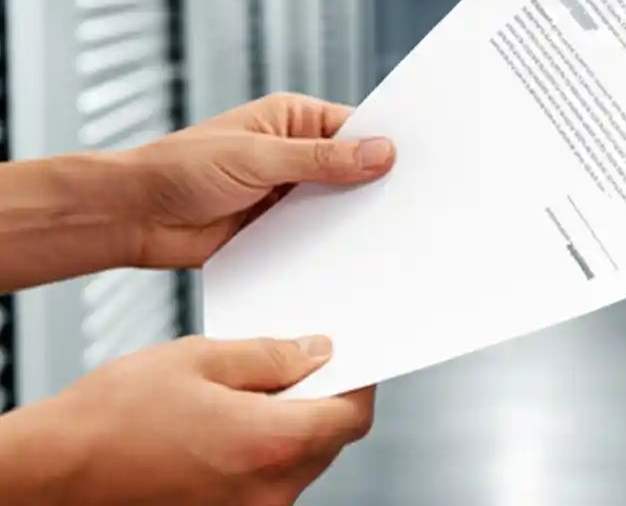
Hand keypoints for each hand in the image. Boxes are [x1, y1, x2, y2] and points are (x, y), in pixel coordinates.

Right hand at [0, 336, 373, 505]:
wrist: (51, 472)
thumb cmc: (110, 418)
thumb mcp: (198, 358)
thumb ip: (269, 355)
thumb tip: (315, 351)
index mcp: (270, 442)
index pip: (352, 415)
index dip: (358, 381)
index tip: (349, 360)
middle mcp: (268, 490)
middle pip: (330, 441)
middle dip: (322, 401)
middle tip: (294, 368)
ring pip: (300, 464)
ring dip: (292, 429)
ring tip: (246, 397)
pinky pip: (268, 485)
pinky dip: (264, 454)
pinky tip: (228, 428)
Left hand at [123, 93, 395, 267]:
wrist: (134, 218)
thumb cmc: (181, 170)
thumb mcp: (258, 157)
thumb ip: (320, 159)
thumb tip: (380, 152)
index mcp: (292, 120)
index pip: (355, 128)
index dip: (387, 144)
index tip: (420, 162)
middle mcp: (295, 155)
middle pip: (353, 169)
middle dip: (377, 185)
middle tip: (416, 202)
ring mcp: (288, 194)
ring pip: (338, 206)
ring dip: (356, 219)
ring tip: (394, 233)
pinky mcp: (279, 231)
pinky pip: (318, 238)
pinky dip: (333, 247)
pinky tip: (356, 257)